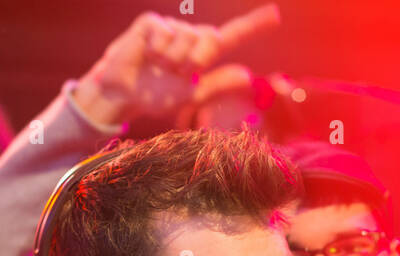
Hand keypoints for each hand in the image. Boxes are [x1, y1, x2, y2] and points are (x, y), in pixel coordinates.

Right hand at [74, 5, 280, 126]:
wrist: (124, 93)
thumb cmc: (157, 95)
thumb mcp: (190, 94)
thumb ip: (217, 84)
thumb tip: (247, 76)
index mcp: (204, 54)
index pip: (233, 36)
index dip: (254, 26)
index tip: (275, 15)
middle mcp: (192, 36)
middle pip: (210, 40)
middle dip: (194, 62)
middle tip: (174, 72)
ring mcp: (173, 27)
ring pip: (186, 39)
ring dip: (170, 60)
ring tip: (157, 66)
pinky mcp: (153, 22)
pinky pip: (165, 33)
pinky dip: (156, 50)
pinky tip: (147, 54)